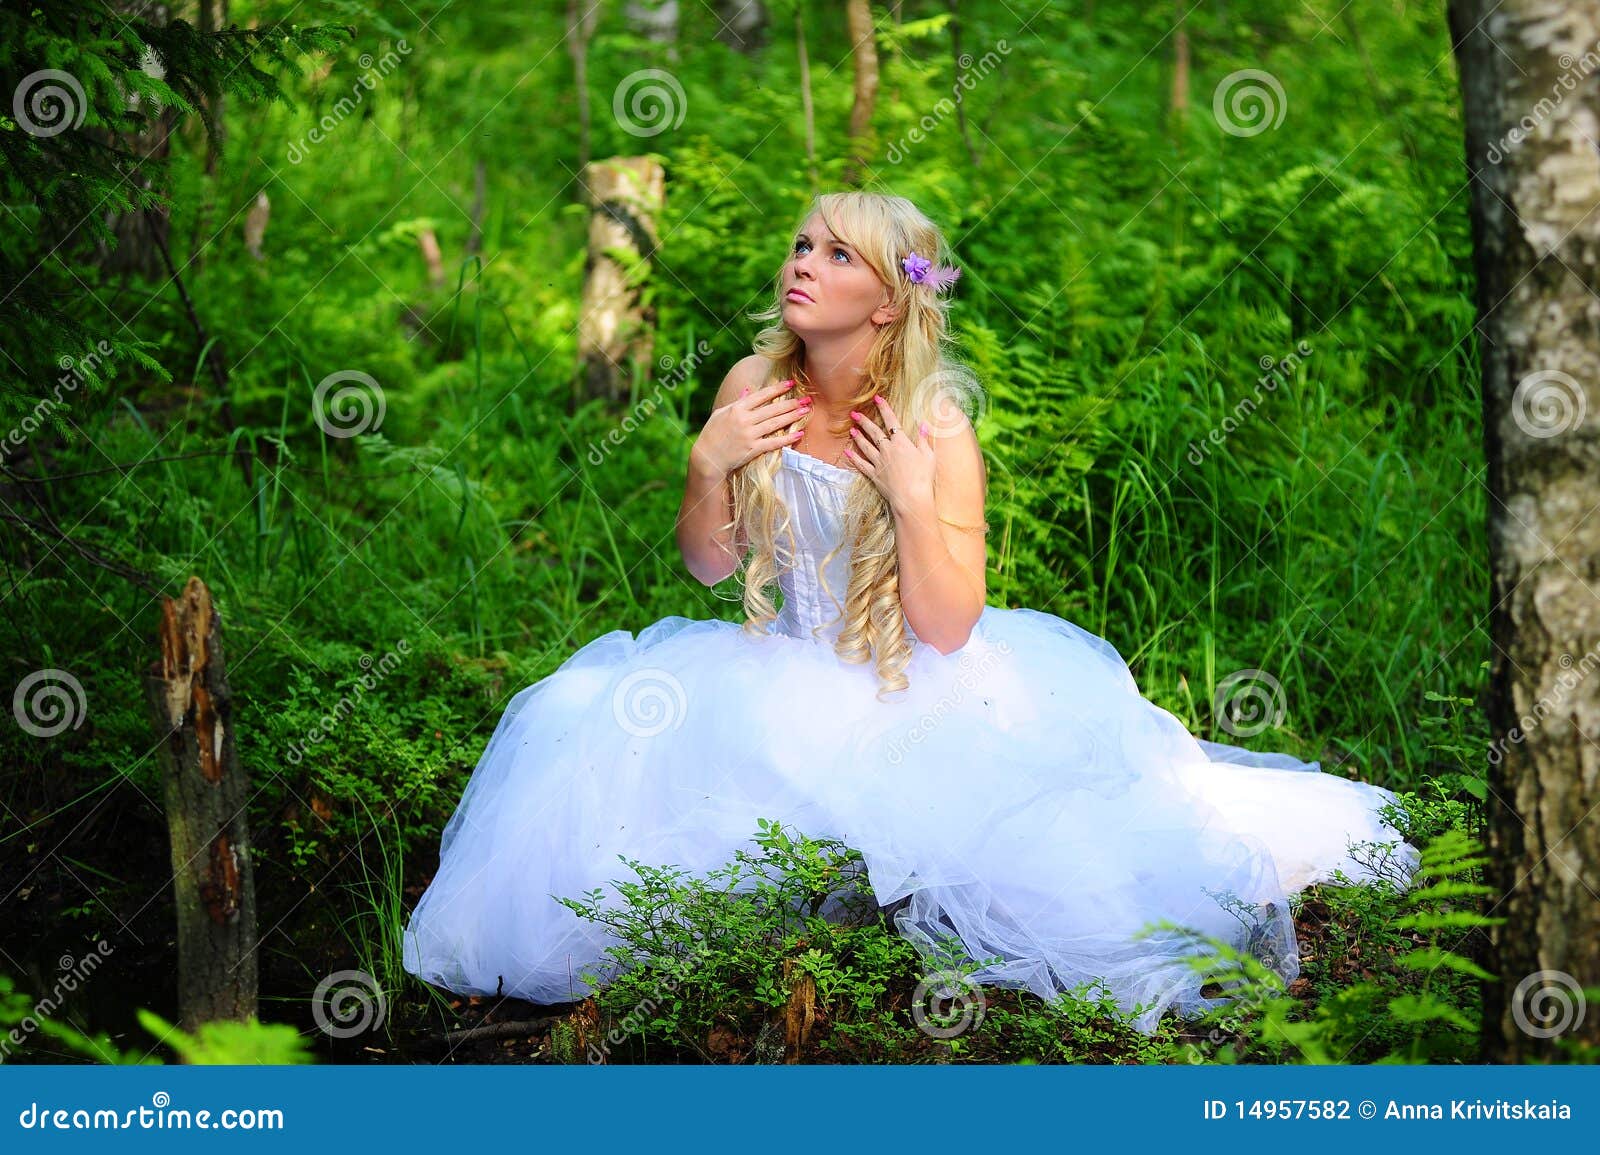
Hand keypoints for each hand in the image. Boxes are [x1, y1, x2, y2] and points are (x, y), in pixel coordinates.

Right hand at [691, 377, 810, 476]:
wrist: (706, 457)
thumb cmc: (712, 434)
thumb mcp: (721, 414)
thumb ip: (736, 402)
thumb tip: (747, 390)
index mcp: (736, 408)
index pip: (761, 395)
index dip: (777, 389)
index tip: (791, 383)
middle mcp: (744, 420)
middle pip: (772, 409)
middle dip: (791, 403)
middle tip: (806, 398)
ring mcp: (749, 435)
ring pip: (775, 423)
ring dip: (792, 416)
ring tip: (806, 411)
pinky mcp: (752, 449)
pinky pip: (773, 442)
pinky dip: (787, 438)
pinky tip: (798, 433)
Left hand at [845, 395, 935, 514]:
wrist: (911, 497)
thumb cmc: (923, 477)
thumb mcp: (928, 456)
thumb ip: (923, 440)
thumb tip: (923, 425)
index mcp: (901, 443)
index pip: (892, 421)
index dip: (884, 408)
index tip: (877, 399)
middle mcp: (888, 450)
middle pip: (874, 432)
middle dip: (864, 421)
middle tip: (854, 413)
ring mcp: (879, 462)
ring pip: (865, 446)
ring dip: (858, 437)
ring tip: (851, 429)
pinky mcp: (875, 475)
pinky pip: (861, 464)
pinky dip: (854, 458)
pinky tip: (847, 452)